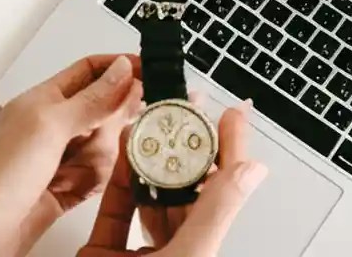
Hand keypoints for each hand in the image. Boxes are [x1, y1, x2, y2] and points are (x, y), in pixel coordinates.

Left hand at [0, 55, 143, 256]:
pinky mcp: (64, 185)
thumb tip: (121, 69)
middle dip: (109, 128)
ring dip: (97, 160)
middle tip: (101, 140)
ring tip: (73, 173)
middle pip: (102, 112)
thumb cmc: (2, 174)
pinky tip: (76, 188)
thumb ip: (92, 98)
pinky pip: (97, 176)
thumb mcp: (53, 125)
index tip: (148, 72)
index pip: (89, 71)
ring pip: (103, 146)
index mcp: (45, 99)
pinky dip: (92, 182)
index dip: (119, 68)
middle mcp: (53, 124)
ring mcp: (59, 155)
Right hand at [79, 99, 266, 256]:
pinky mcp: (100, 251)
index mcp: (197, 251)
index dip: (228, 151)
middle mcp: (171, 251)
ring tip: (153, 122)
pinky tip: (123, 148)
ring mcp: (135, 253)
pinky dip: (117, 176)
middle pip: (182, 190)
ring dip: (147, 157)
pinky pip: (113, 206)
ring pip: (146, 195)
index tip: (231, 115)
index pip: (220, 193)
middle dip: (183, 148)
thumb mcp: (189, 253)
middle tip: (185, 110)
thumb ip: (215, 211)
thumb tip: (251, 171)